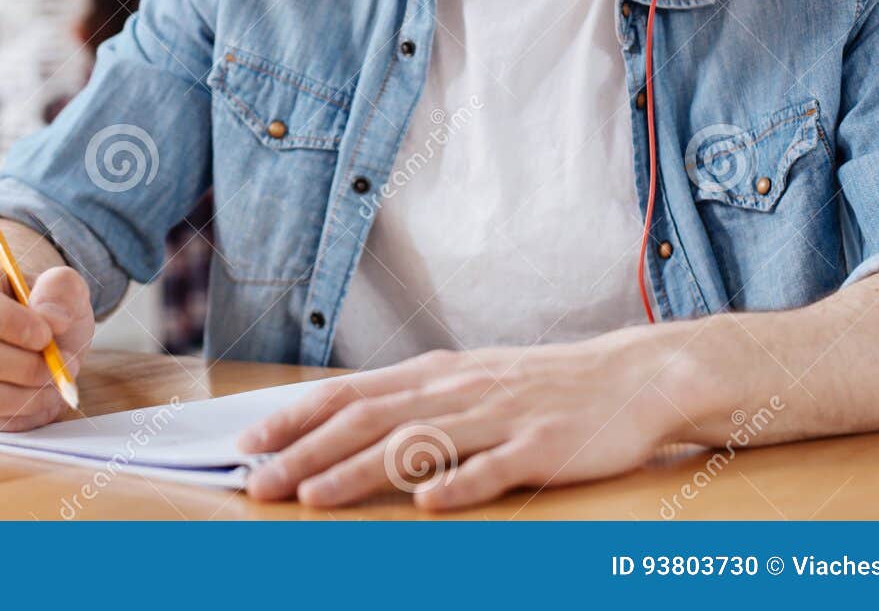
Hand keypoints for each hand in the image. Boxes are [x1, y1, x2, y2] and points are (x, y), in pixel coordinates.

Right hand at [0, 225, 94, 437]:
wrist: (35, 336)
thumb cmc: (44, 309)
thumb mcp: (64, 288)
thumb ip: (61, 290)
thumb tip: (50, 319)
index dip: (6, 320)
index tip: (45, 335)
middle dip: (27, 367)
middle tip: (65, 365)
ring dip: (28, 396)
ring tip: (56, 383)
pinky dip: (21, 419)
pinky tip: (39, 400)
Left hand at [238, 334, 704, 510]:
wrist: (631, 377)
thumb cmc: (540, 386)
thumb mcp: (467, 380)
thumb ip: (412, 401)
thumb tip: (342, 421)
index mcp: (434, 374)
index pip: (348, 394)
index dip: (294, 419)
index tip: (247, 445)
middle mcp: (457, 390)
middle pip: (368, 420)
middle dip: (306, 453)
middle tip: (258, 483)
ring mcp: (499, 417)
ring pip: (417, 444)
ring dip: (360, 471)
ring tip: (314, 495)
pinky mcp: (541, 447)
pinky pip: (495, 468)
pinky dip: (459, 484)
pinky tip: (427, 504)